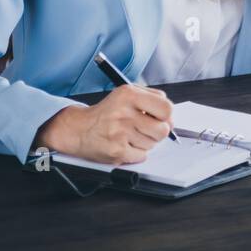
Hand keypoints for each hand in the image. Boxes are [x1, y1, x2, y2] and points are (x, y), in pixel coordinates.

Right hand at [38, 84, 173, 164]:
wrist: (78, 129)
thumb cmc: (107, 113)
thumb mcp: (126, 94)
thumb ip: (152, 98)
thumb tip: (171, 117)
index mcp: (129, 95)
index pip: (166, 108)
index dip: (167, 116)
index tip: (162, 118)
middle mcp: (124, 113)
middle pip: (162, 130)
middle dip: (157, 132)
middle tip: (145, 128)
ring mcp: (120, 133)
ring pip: (152, 144)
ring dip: (145, 142)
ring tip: (130, 135)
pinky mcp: (117, 151)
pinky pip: (142, 156)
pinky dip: (136, 153)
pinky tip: (125, 144)